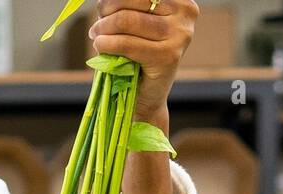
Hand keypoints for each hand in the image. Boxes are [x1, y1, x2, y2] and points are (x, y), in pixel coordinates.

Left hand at [89, 0, 198, 123]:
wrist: (146, 95)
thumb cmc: (137, 56)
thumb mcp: (136, 24)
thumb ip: (128, 8)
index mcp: (180, 0)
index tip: (104, 8)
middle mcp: (185, 12)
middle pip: (133, 0)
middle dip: (107, 10)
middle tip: (97, 25)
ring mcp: (179, 34)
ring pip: (127, 20)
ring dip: (104, 28)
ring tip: (97, 36)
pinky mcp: (168, 56)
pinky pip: (127, 43)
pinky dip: (107, 44)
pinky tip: (101, 45)